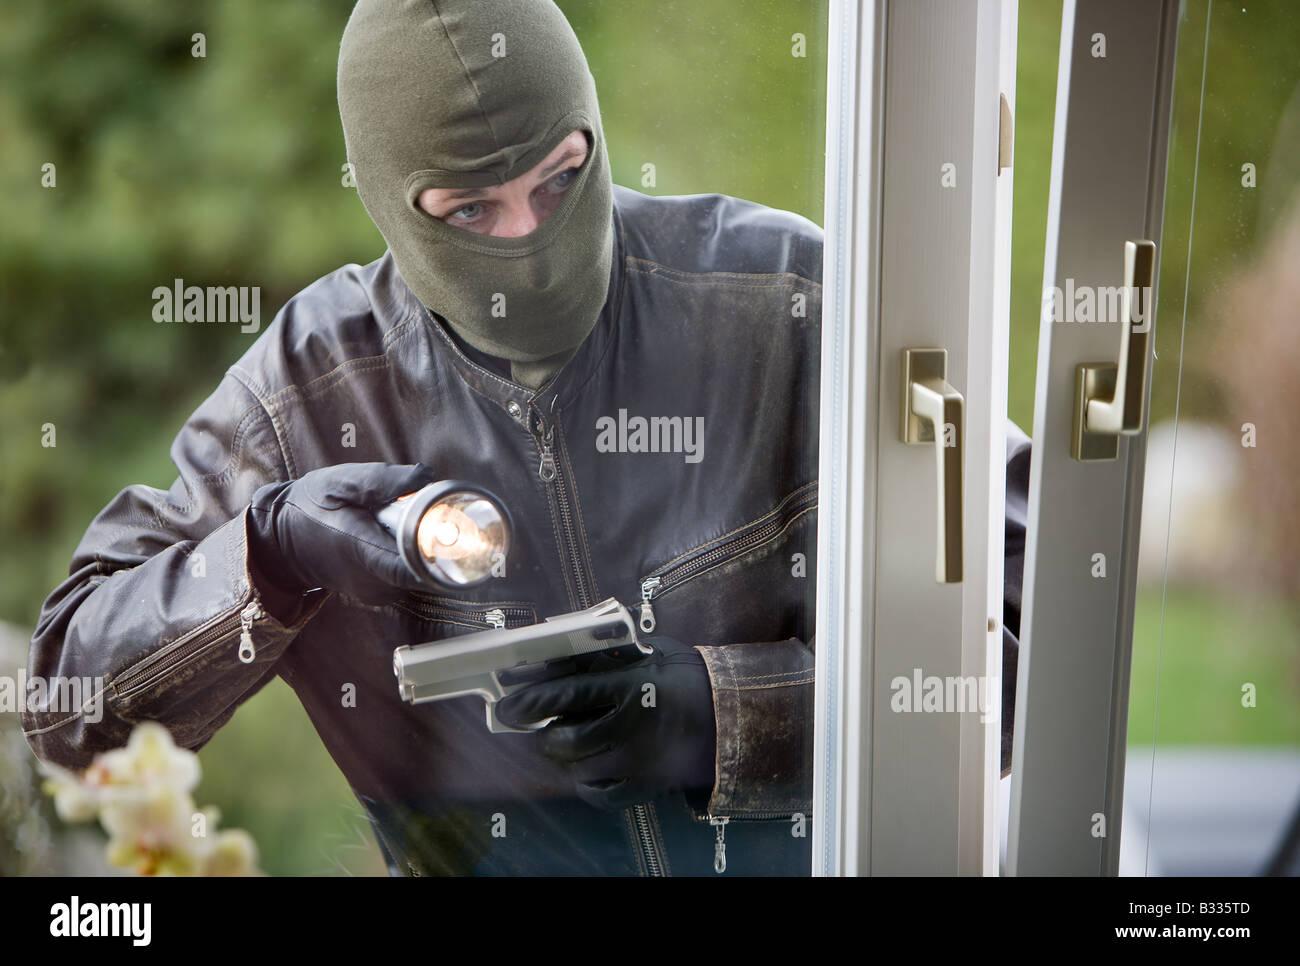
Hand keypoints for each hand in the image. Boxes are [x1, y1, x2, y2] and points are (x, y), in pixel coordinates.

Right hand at [246, 462, 436, 604]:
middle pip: (425, 565)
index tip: (448, 525)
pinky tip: (389, 539)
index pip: (416, 564)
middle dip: (428, 538)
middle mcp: (373, 581)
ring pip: (419, 571)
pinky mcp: (380, 594)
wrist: (282, 543)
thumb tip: (425, 477)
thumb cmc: (310, 507)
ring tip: (392, 526)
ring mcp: (377, 592)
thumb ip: (382, 480)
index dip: (439, 547)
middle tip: (411, 514)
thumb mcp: (338, 482)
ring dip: (417, 547)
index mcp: (363, 551)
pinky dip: (407, 556)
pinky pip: (408, 575)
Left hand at [496, 636, 716, 810]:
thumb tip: (549, 664)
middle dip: (545, 734)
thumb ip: (600, 659)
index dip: (530, 701)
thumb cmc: (682, 678)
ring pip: (578, 769)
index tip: (508, 707)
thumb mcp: (643, 654)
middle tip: (543, 726)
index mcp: (631, 687)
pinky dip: (585, 781)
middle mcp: (633, 728)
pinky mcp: (646, 786)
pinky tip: (588, 765)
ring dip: (563, 757)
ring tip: (566, 742)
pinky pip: (599, 793)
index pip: (566, 695)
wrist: (727, 713)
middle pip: (566, 740)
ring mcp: (639, 762)